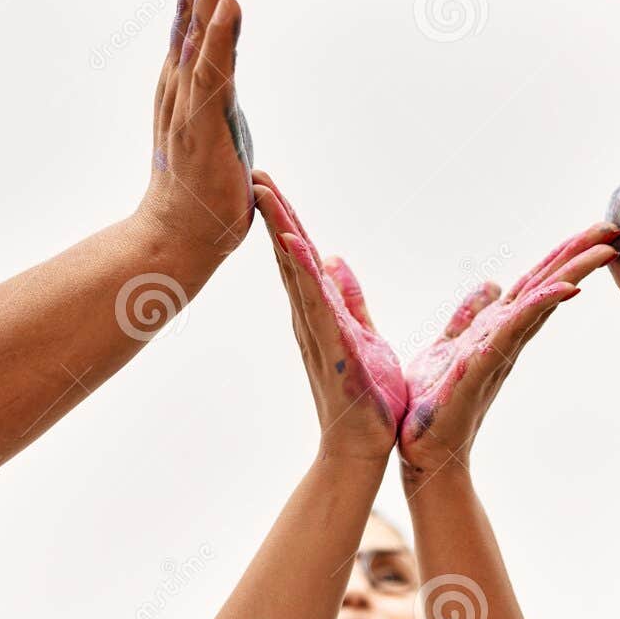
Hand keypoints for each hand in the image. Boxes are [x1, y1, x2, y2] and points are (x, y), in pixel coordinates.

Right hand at [138, 0, 254, 265]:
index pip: (193, 14)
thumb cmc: (203, 186)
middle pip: (190, 9)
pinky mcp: (201, 122)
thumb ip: (220, 95)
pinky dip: (221, 38)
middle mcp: (179, 81)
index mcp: (185, 79)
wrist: (180, 235)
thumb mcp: (217, 125)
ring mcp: (186, 100)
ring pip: (199, 30)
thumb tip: (230, 77)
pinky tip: (229, 7)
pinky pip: (213, 73)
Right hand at [252, 171, 404, 460]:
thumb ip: (347, 297)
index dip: (284, 217)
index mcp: (319, 310)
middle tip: (253, 171)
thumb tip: (333, 259)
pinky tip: (293, 243)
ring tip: (264, 193)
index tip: (267, 181)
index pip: (299, 253)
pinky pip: (315, 303)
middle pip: (287, 254)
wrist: (364, 447)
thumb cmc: (366, 397)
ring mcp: (316, 330)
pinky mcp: (331, 347)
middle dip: (273, 213)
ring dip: (280, 230)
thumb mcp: (361, 333)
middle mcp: (309, 316)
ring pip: (294, 271)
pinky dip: (303, 271)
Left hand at [399, 224, 618, 478]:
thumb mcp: (450, 346)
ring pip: (539, 305)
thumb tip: (489, 284)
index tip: (596, 230)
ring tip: (601, 249)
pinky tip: (563, 290)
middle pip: (547, 288)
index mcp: (498, 330)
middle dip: (577, 256)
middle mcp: (506, 339)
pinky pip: (513, 331)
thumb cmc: (433, 403)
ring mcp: (498, 352)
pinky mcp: (480, 368)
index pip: (536, 284)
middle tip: (612, 228)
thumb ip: (469, 316)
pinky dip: (539, 308)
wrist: (421, 450)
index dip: (562, 255)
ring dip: (569, 274)